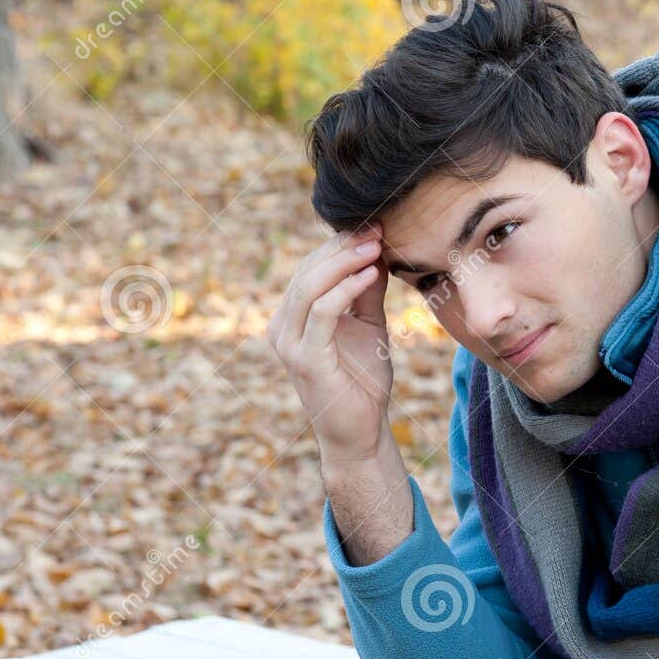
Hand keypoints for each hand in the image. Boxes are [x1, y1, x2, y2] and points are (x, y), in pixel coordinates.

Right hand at [266, 224, 390, 463]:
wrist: (360, 432)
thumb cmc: (362, 382)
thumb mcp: (368, 326)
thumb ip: (366, 292)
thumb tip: (376, 251)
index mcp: (292, 317)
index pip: (311, 268)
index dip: (341, 244)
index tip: (376, 226)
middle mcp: (282, 327)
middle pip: (307, 271)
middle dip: (343, 247)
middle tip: (377, 228)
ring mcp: (289, 343)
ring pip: (309, 287)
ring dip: (344, 262)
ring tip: (376, 246)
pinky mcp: (305, 359)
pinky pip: (321, 313)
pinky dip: (346, 289)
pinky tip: (371, 275)